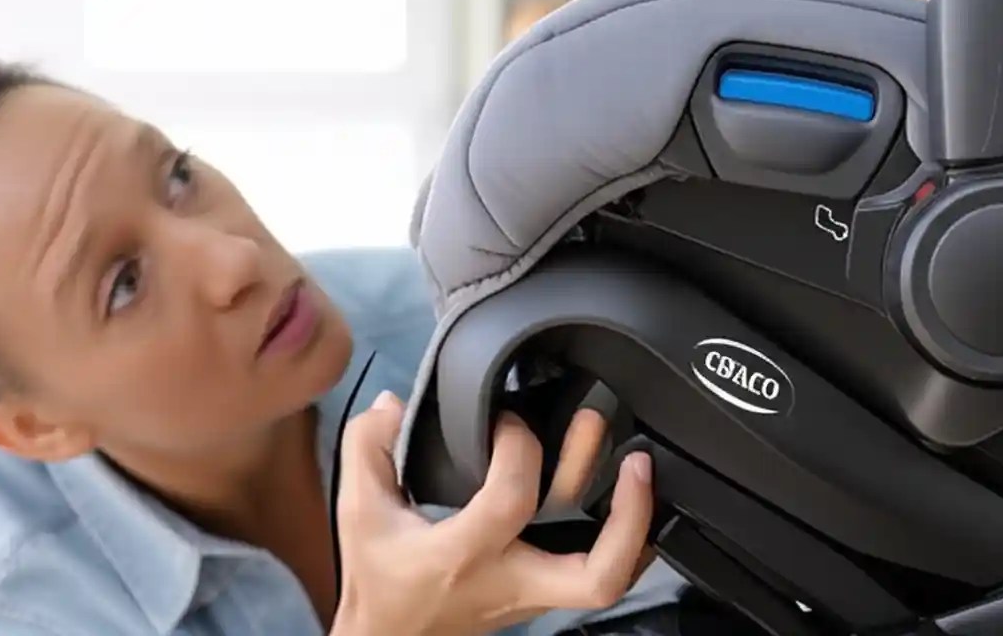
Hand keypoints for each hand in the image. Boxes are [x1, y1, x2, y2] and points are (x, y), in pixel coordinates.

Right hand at [330, 391, 654, 635]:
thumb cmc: (378, 578)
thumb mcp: (359, 512)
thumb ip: (369, 450)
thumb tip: (395, 405)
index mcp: (464, 556)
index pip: (512, 501)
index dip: (519, 448)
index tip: (507, 420)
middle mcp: (512, 582)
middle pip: (597, 572)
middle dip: (627, 514)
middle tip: (634, 457)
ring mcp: (536, 596)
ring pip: (611, 578)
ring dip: (638, 524)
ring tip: (643, 467)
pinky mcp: (545, 597)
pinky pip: (601, 573)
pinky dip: (625, 538)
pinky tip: (629, 498)